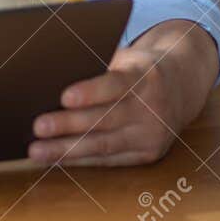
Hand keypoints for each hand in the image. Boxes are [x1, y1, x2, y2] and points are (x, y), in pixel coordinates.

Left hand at [28, 20, 218, 166]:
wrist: (181, 87)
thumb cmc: (138, 69)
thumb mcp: (126, 59)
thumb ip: (97, 68)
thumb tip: (50, 78)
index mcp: (146, 77)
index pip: (116, 85)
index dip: (90, 92)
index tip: (63, 96)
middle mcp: (152, 108)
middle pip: (105, 119)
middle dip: (69, 124)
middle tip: (38, 127)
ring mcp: (152, 135)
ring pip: (104, 145)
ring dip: (67, 150)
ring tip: (37, 151)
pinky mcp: (148, 154)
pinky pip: (109, 159)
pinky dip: (81, 161)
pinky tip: (57, 160)